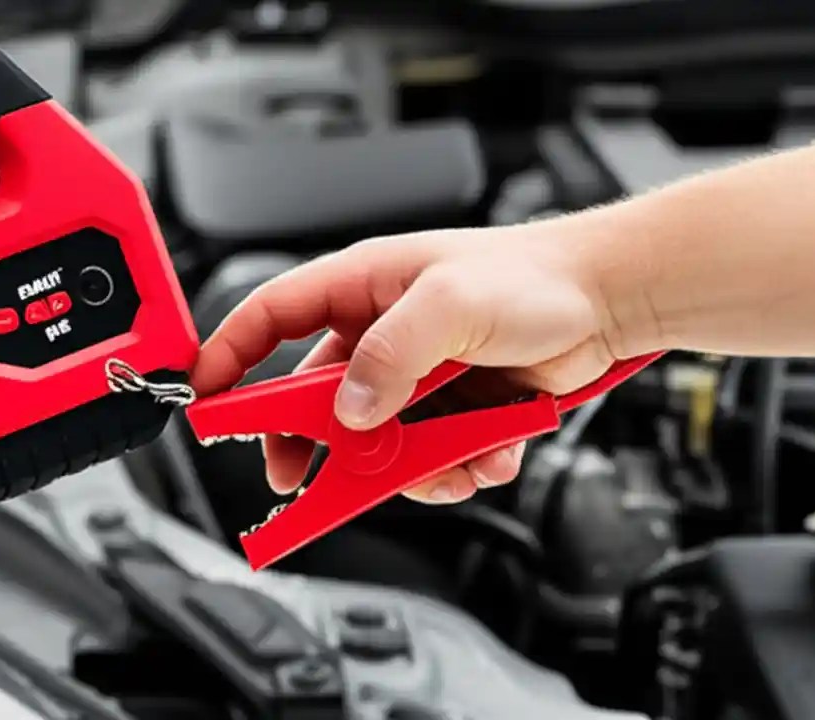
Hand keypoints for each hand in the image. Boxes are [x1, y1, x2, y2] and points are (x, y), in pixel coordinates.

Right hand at [191, 218, 629, 504]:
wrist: (610, 301)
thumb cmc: (536, 275)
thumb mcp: (449, 303)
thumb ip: (390, 355)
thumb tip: (350, 409)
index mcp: (360, 288)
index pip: (268, 318)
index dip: (227, 358)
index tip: (204, 402)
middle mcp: (380, 332)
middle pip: (313, 398)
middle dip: (309, 444)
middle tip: (298, 480)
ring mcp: (415, 373)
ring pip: (374, 440)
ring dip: (403, 466)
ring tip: (444, 465)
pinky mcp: (451, 407)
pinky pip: (429, 455)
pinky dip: (454, 467)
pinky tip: (486, 454)